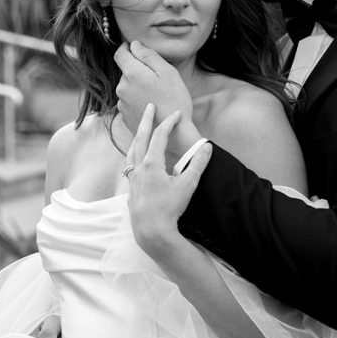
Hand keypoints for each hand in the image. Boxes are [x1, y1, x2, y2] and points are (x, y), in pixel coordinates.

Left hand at [114, 41, 199, 153]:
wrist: (174, 133)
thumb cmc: (175, 100)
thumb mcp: (167, 72)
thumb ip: (148, 55)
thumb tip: (134, 44)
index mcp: (132, 74)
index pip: (120, 53)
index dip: (127, 48)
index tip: (135, 48)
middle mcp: (122, 88)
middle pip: (125, 71)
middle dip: (137, 70)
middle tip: (157, 77)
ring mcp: (122, 104)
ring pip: (127, 87)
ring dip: (137, 86)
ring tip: (156, 95)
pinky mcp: (124, 116)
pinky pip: (129, 101)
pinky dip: (137, 100)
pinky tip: (152, 106)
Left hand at [125, 104, 211, 257]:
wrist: (151, 231)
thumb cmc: (169, 208)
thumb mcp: (188, 185)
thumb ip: (197, 164)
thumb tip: (207, 147)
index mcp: (151, 163)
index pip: (159, 136)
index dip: (168, 123)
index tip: (176, 113)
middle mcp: (138, 168)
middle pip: (140, 137)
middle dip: (145, 121)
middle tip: (149, 107)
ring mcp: (132, 179)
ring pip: (131, 151)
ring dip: (137, 137)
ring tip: (140, 130)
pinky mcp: (131, 189)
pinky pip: (129, 165)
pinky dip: (133, 155)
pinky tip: (136, 160)